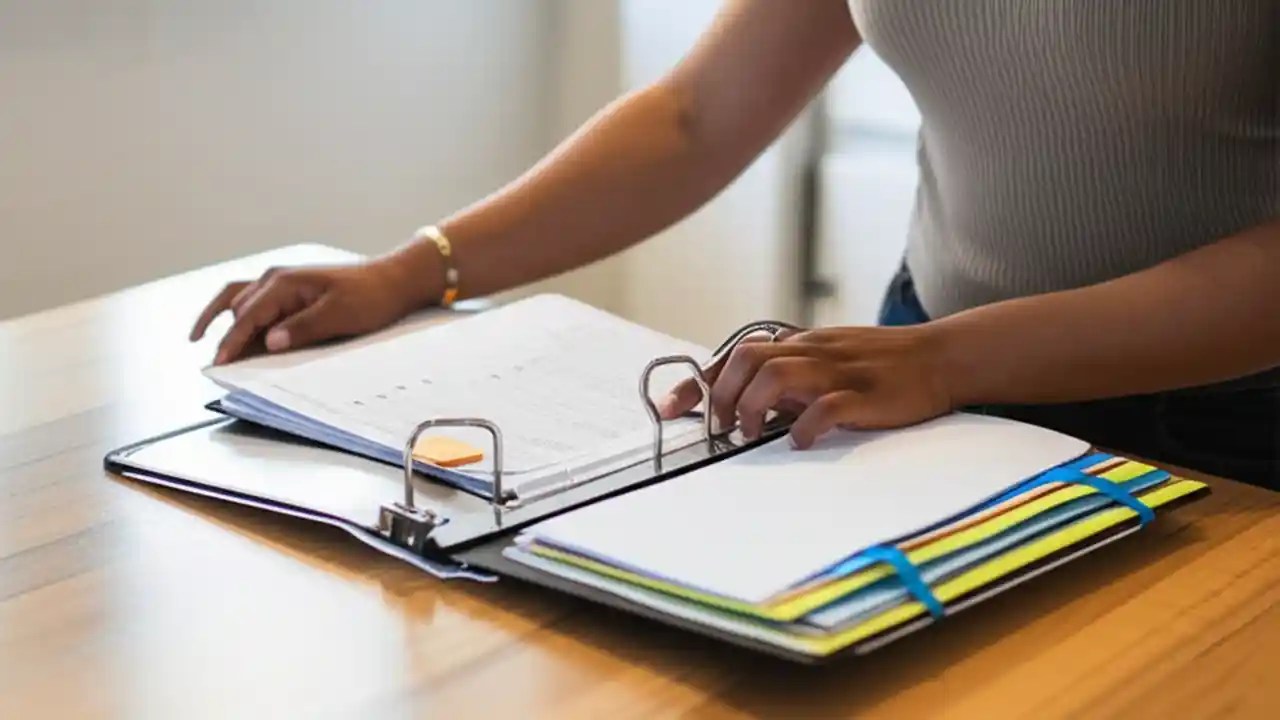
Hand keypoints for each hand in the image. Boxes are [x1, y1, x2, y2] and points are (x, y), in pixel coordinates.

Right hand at [190, 258, 428, 364]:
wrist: (393, 280)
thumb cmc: (370, 296)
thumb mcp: (340, 315)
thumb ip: (302, 328)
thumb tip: (269, 342)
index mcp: (285, 282)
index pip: (248, 316)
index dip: (232, 341)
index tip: (219, 363)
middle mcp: (276, 279)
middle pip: (240, 311)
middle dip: (228, 337)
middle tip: (219, 368)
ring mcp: (282, 283)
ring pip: (240, 303)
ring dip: (225, 323)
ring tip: (206, 345)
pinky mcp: (290, 291)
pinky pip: (255, 302)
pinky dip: (238, 314)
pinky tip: (229, 328)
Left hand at [657, 325, 956, 447]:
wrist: (941, 357)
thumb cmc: (882, 365)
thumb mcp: (829, 360)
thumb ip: (791, 375)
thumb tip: (749, 403)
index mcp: (801, 344)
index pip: (737, 354)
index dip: (699, 381)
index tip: (671, 408)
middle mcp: (812, 352)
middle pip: (748, 358)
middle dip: (723, 395)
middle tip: (724, 428)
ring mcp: (838, 372)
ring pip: (777, 375)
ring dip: (753, 408)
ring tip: (752, 435)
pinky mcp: (863, 395)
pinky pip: (824, 407)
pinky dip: (803, 427)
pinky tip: (799, 441)